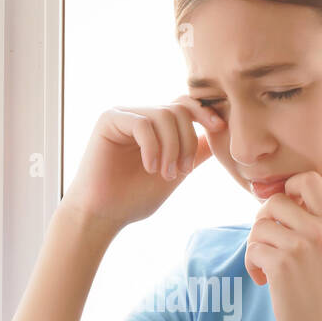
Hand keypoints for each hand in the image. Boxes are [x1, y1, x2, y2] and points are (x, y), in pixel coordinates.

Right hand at [61, 96, 223, 231]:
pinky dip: (152, 147)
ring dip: (172, 148)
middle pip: (179, 109)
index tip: (220, 129)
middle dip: (187, 141)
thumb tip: (220, 136)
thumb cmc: (133, 199)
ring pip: (164, 115)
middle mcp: (140, 115)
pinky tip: (149, 167)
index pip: (185, 105)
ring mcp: (124, 115)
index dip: (205, 113)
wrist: (102, 215)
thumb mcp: (175, 174)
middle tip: (182, 171)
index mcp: (155, 126)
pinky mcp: (109, 119)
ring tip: (165, 174)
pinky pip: (143, 123)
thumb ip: (194, 154)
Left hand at [244, 171, 321, 320]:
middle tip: (268, 241)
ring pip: (259, 226)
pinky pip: (252, 249)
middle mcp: (319, 231)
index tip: (284, 210)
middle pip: (275, 201)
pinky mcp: (280, 264)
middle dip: (263, 220)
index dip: (289, 187)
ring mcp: (299, 247)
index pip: (310, 180)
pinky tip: (264, 280)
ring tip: (266, 266)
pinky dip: (252, 265)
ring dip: (256, 246)